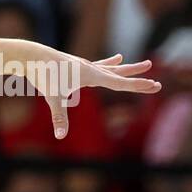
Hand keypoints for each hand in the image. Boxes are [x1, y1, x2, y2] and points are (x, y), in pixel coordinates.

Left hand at [27, 52, 160, 139]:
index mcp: (91, 75)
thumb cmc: (44, 76)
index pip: (119, 83)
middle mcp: (91, 69)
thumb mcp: (53, 98)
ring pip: (113, 68)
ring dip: (128, 68)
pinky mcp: (78, 65)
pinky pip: (99, 65)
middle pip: (121, 76)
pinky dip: (109, 63)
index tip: (156, 86)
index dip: (138, 86)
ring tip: (145, 64)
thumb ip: (59, 117)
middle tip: (157, 83)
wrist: (34, 56)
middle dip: (138, 80)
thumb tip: (60, 136)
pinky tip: (117, 58)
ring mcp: (85, 66)